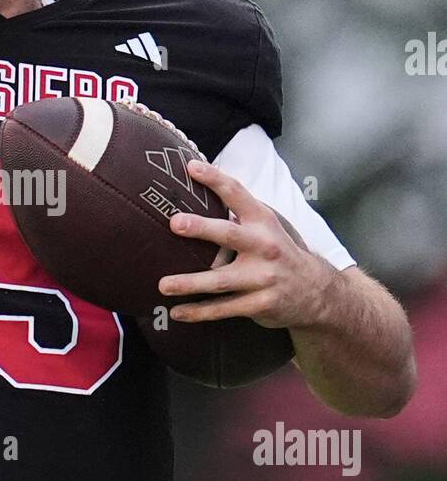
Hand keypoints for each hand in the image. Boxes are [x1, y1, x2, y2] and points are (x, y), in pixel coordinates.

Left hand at [157, 159, 335, 328]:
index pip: (237, 194)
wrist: (316, 292)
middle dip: (201, 228)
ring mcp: (263, 278)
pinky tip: (177, 312)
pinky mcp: (259, 304)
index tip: (192, 168)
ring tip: (163, 284)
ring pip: (220, 281)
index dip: (215, 179)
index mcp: (263, 222)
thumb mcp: (268, 228)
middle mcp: (264, 247)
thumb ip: (240, 214)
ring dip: (190, 283)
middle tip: (175, 223)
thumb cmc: (280, 253)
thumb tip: (200, 192)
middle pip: (228, 235)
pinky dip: (198, 312)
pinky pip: (224, 309)